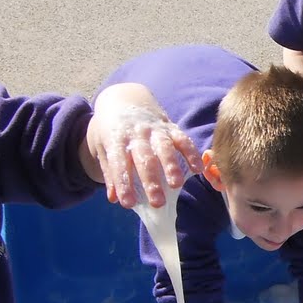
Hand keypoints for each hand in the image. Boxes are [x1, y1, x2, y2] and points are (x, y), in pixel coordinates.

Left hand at [89, 92, 197, 209]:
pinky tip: (198, 169)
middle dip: (151, 181)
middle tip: (157, 202)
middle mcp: (137, 133)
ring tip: (176, 185)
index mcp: (116, 139)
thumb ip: (110, 172)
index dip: (123, 183)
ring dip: (172, 166)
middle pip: (144, 158)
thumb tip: (114, 198)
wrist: (124, 99)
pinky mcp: (171, 127)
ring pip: (165, 148)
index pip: (119, 164)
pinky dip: (191, 153)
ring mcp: (155, 129)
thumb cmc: (113, 131)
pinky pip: (183, 139)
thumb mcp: (104, 148)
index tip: (128, 203)